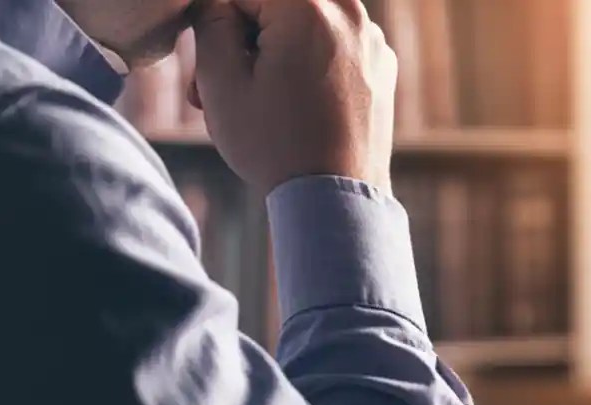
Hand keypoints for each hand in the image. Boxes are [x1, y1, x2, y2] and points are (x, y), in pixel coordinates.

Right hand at [190, 0, 394, 194]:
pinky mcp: (382, 66)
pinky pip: (331, 47)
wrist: (336, 199)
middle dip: (241, 38)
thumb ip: (211, 20)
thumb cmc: (276, 145)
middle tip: (214, 87)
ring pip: (302, 25)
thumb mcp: (221, 80)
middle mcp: (349, 12)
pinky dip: (304, 64)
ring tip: (249, 100)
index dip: (214, 23)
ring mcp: (372, 39)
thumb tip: (219, 3)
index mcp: (308, 7)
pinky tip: (287, 105)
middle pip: (274, 6)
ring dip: (270, 51)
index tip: (209, 63)